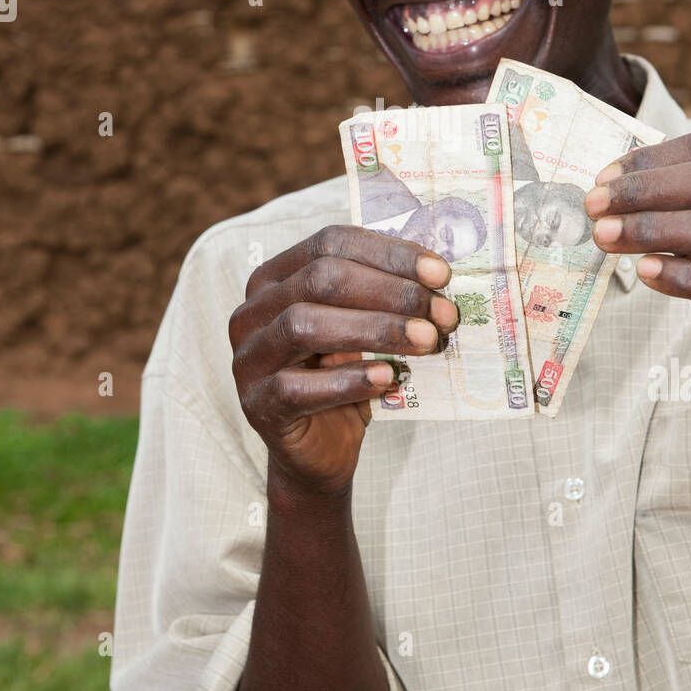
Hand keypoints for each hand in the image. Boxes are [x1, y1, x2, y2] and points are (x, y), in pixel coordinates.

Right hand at [229, 225, 455, 494]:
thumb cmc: (343, 374)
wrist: (319, 448)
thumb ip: (384, 296)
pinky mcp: (257, 405)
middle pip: (319, 280)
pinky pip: (298, 388)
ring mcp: (248, 359)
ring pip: (303, 326)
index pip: (329, 243)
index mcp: (275, 277)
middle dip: (390, 292)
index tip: (440, 274)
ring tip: (426, 340)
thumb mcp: (361, 326)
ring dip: (374, 329)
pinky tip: (388, 377)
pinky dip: (348, 380)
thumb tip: (438, 277)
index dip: (387, 254)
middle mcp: (252, 311)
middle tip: (442, 313)